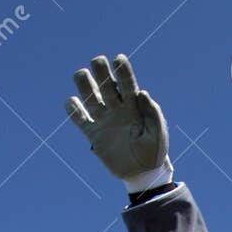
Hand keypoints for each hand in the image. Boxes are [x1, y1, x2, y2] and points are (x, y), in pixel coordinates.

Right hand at [65, 54, 170, 186]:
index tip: (118, 58)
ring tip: (81, 74)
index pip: (127, 83)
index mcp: (134, 107)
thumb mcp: (159, 133)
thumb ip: (153, 113)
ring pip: (90, 97)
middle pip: (106, 85)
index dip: (122, 70)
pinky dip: (73, 109)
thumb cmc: (154, 152)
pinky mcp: (94, 134)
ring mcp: (104, 120)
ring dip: (84, 84)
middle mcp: (117, 109)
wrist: (142, 173)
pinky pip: (79, 119)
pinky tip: (72, 102)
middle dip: (101, 71)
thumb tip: (142, 92)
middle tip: (97, 61)